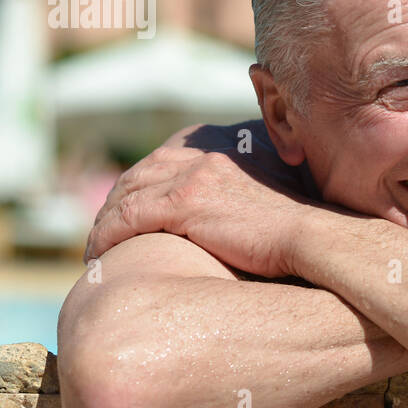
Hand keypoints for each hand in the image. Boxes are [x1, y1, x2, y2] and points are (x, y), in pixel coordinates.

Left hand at [83, 143, 315, 278]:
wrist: (311, 238)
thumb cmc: (299, 232)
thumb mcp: (267, 200)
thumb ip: (243, 197)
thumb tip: (236, 223)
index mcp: (223, 153)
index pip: (164, 160)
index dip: (140, 184)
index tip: (129, 208)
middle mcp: (204, 158)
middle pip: (140, 173)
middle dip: (116, 201)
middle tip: (103, 229)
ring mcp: (193, 178)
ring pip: (127, 193)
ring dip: (105, 220)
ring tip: (95, 246)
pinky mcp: (185, 204)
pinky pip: (128, 217)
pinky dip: (107, 234)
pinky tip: (98, 254)